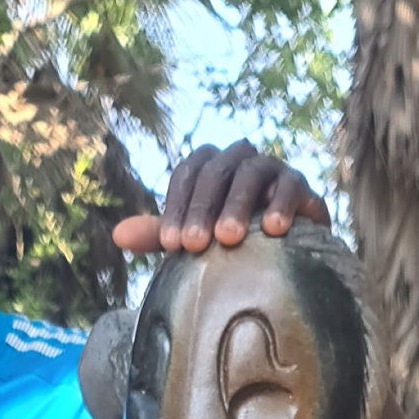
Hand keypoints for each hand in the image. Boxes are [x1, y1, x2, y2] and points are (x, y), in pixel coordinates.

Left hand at [113, 142, 327, 257]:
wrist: (287, 257)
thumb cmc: (234, 245)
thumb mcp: (195, 241)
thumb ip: (160, 235)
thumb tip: (118, 236)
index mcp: (210, 169)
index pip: (188, 171)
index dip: (176, 205)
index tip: (170, 245)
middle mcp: (239, 161)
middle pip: (216, 169)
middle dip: (202, 207)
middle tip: (194, 246)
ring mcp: (272, 169)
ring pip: (251, 172)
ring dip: (237, 204)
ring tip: (229, 239)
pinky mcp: (301, 186)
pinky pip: (291, 185)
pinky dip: (282, 204)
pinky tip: (272, 230)